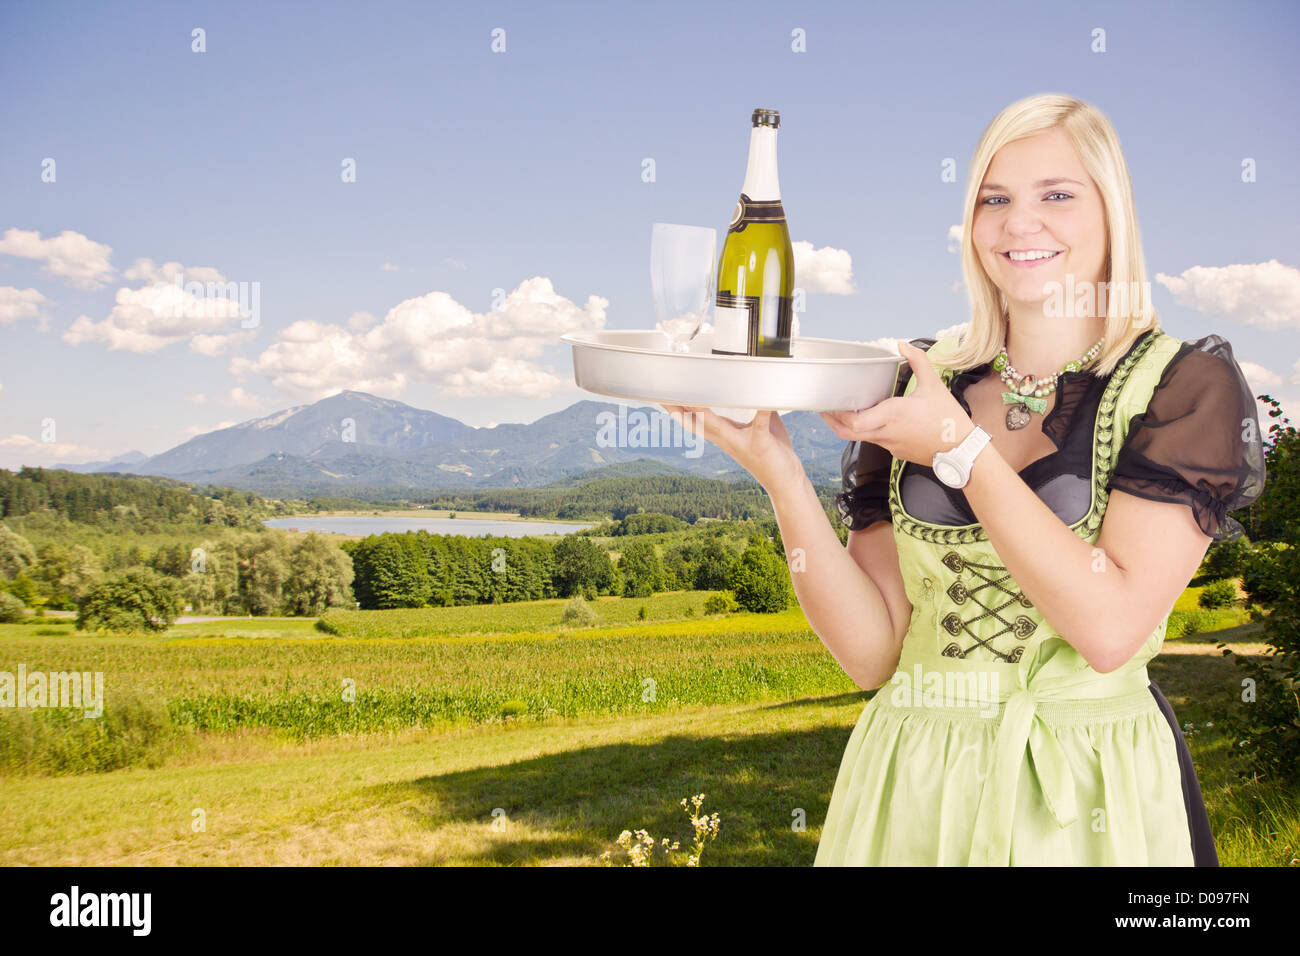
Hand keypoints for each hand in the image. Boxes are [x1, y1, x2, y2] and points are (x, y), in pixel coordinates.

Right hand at [657, 405, 805, 494]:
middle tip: (661, 394)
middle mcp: (727, 438)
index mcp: (724, 434)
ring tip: (689, 395)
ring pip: (713, 424)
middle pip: (696, 421)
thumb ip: (756, 405)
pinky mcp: (759, 443)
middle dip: (677, 407)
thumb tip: (757, 384)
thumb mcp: (762, 424)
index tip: (663, 394)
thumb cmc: (774, 453)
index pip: (695, 418)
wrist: (785, 482)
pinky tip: (760, 396)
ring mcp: (741, 442)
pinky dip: (760, 409)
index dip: (678, 407)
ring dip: (700, 410)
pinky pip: (758, 422)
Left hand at [819, 339, 974, 465]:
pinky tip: (871, 419)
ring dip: (850, 425)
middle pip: (849, 432)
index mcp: (894, 415)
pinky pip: (876, 441)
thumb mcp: (934, 385)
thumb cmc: (949, 420)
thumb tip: (903, 344)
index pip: (856, 421)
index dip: (840, 414)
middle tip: (826, 407)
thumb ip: (918, 361)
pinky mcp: (896, 452)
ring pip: (861, 438)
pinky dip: (868, 431)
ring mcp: (890, 445)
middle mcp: (887, 433)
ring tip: (843, 410)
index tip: (833, 401)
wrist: (962, 451)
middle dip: (834, 420)